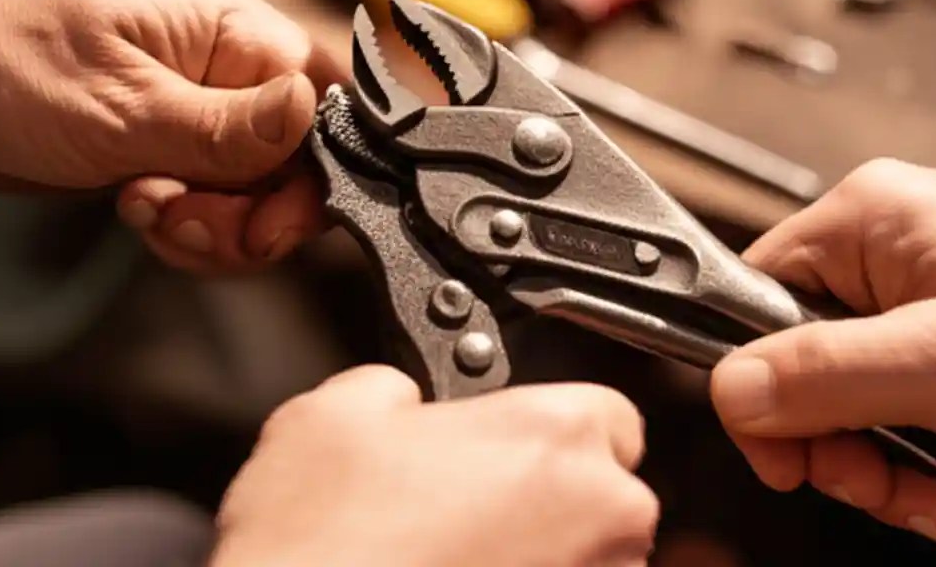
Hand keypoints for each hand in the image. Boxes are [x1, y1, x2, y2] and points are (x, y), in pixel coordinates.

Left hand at [0, 0, 344, 272]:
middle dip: (252, 216)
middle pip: (299, 166)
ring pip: (260, 197)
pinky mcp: (176, 148)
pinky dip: (188, 228)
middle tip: (189, 226)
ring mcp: (205, 112)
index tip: (263, 226)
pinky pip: (218, 206)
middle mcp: (233, 70)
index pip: (324, 112)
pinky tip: (138, 212)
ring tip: (150, 212)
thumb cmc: (8, 59)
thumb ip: (227, 129)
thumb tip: (314, 117)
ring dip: (214, 228)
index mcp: (238, 33)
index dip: (309, 180)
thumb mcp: (124, 108)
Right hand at [210, 365, 658, 566]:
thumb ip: (396, 386)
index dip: (549, 429)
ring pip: (591, 559)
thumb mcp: (336, 412)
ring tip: (455, 561)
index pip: (608, 413)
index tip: (508, 447)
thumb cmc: (327, 546)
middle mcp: (605, 513)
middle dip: (546, 498)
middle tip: (464, 510)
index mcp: (558, 432)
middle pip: (604, 493)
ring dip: (542, 555)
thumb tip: (403, 396)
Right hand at [709, 158, 935, 562]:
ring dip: (899, 474)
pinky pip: (910, 410)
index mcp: (867, 222)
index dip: (762, 393)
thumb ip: (826, 375)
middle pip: (807, 367)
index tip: (790, 459)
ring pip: (859, 401)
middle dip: (847, 451)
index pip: (755, 303)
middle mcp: (888, 253)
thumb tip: (730, 389)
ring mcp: (926, 298)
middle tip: (889, 492)